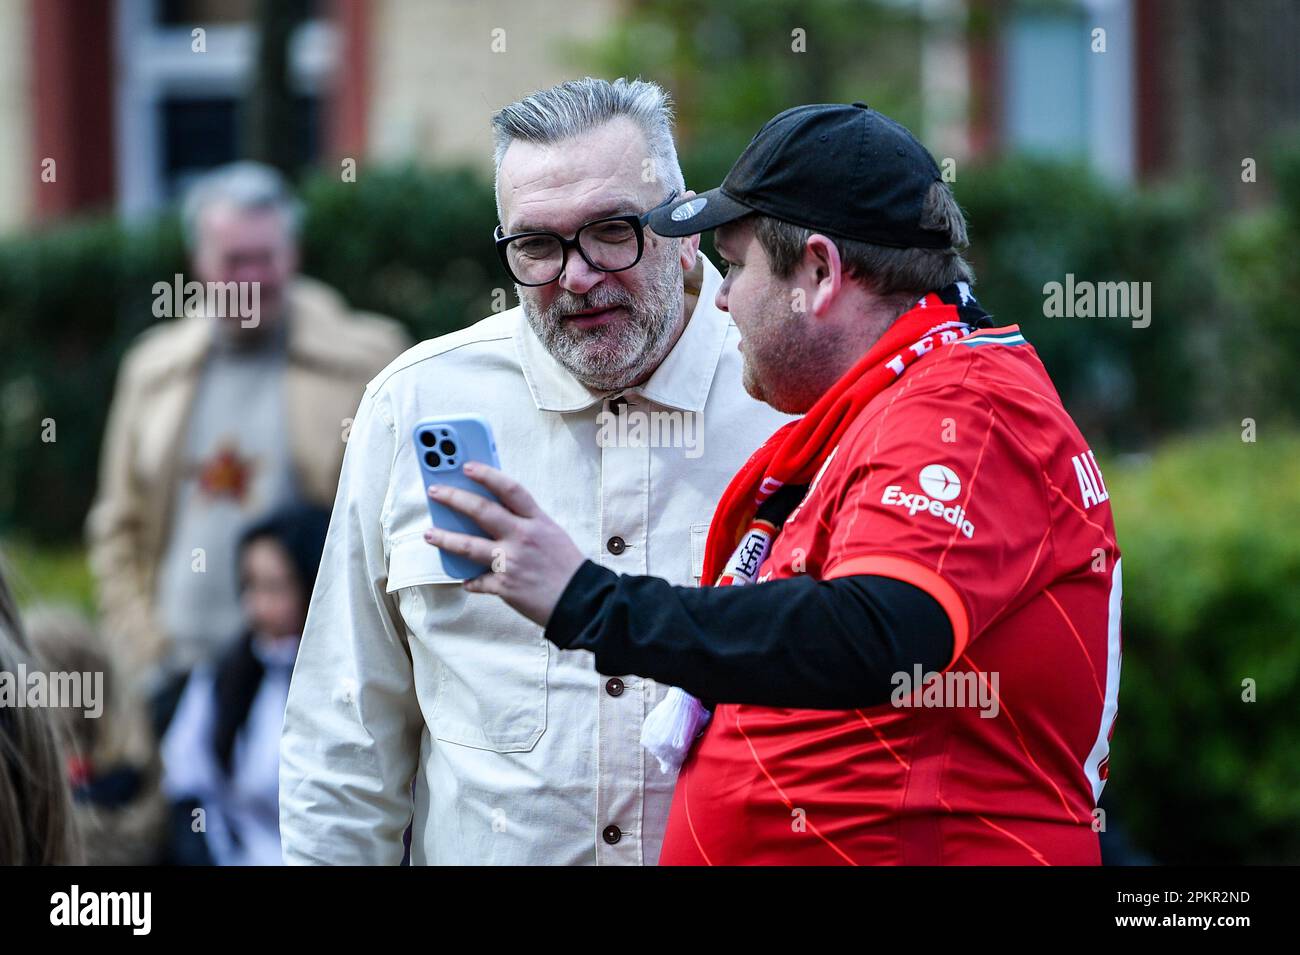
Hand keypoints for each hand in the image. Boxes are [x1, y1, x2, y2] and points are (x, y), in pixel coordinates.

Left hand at [422, 462, 585, 626]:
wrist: (582, 600)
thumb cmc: (567, 567)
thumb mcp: (551, 534)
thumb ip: (526, 523)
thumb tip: (493, 516)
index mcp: (537, 521)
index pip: (509, 489)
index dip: (487, 475)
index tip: (467, 466)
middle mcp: (522, 537)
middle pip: (482, 511)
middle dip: (454, 498)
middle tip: (435, 491)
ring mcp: (512, 562)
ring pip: (469, 546)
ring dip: (445, 538)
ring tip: (430, 534)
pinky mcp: (505, 586)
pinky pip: (478, 581)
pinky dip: (470, 581)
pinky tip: (464, 580)